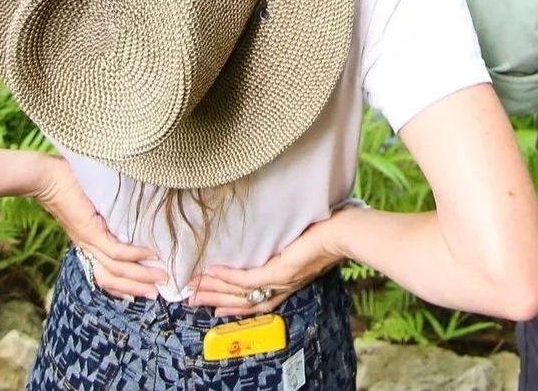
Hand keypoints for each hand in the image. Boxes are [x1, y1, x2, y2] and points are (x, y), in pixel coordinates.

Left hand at [32, 154, 166, 298]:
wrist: (47, 179)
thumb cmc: (69, 186)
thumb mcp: (92, 205)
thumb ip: (107, 213)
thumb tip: (130, 212)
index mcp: (87, 245)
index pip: (105, 275)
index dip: (123, 286)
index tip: (142, 292)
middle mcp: (88, 249)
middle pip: (112, 279)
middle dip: (137, 287)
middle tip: (159, 293)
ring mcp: (89, 242)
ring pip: (115, 270)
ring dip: (140, 276)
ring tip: (161, 277)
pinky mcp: (90, 232)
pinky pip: (114, 251)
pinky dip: (133, 255)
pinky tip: (149, 255)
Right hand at [187, 212, 346, 315]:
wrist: (344, 233)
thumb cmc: (329, 230)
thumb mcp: (303, 242)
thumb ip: (287, 246)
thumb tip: (276, 236)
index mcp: (288, 282)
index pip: (257, 299)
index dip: (235, 305)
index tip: (216, 306)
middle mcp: (283, 286)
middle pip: (244, 301)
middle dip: (217, 300)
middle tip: (193, 299)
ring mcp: (280, 281)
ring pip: (241, 293)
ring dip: (216, 291)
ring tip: (194, 288)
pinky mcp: (279, 271)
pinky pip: (247, 279)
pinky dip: (228, 276)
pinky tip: (213, 271)